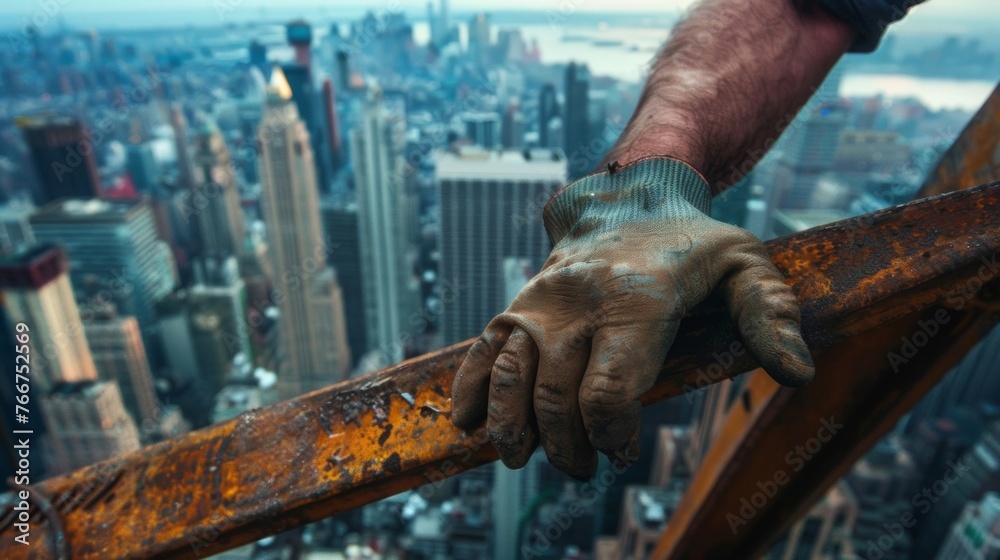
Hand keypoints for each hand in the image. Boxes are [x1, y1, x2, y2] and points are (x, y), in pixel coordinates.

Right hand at [450, 158, 813, 478]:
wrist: (626, 196)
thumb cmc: (693, 240)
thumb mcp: (746, 264)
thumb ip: (769, 315)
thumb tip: (798, 375)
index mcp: (636, 299)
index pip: (610, 387)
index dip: (611, 433)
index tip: (621, 452)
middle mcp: (580, 301)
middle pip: (556, 393)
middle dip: (567, 444)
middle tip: (583, 468)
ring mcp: (542, 301)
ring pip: (511, 374)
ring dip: (512, 427)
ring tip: (522, 458)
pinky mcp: (519, 303)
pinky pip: (485, 348)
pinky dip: (473, 388)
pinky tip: (469, 421)